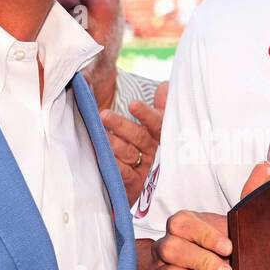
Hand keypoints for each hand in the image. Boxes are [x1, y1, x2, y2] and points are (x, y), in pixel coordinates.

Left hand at [101, 82, 166, 204]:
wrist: (141, 177)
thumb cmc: (146, 142)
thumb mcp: (155, 120)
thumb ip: (162, 103)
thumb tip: (166, 86)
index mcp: (158, 133)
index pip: (156, 122)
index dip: (146, 114)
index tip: (133, 105)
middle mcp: (153, 150)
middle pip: (139, 137)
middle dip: (121, 125)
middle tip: (104, 115)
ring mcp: (145, 167)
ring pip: (131, 154)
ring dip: (116, 145)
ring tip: (103, 136)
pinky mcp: (135, 184)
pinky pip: (126, 175)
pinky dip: (118, 167)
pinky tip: (107, 160)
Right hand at [148, 162, 269, 269]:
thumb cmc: (225, 251)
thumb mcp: (238, 225)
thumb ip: (250, 197)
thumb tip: (267, 166)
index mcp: (181, 225)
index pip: (182, 224)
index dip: (204, 235)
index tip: (229, 247)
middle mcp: (164, 247)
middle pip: (172, 250)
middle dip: (202, 263)